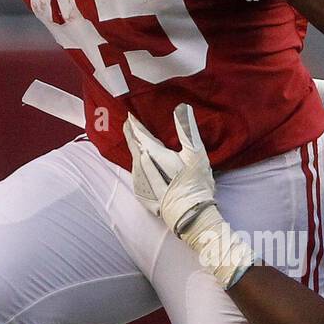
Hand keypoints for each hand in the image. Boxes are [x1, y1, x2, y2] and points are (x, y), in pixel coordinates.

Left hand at [124, 106, 253, 288]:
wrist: (192, 216)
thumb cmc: (196, 183)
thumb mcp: (196, 154)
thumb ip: (187, 129)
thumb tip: (182, 107)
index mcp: (156, 156)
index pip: (141, 136)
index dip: (135, 125)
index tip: (130, 115)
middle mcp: (144, 169)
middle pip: (135, 148)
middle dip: (131, 136)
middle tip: (128, 125)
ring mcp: (142, 185)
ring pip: (134, 163)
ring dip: (133, 151)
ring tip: (132, 142)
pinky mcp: (144, 197)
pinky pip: (136, 177)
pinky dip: (136, 167)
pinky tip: (138, 166)